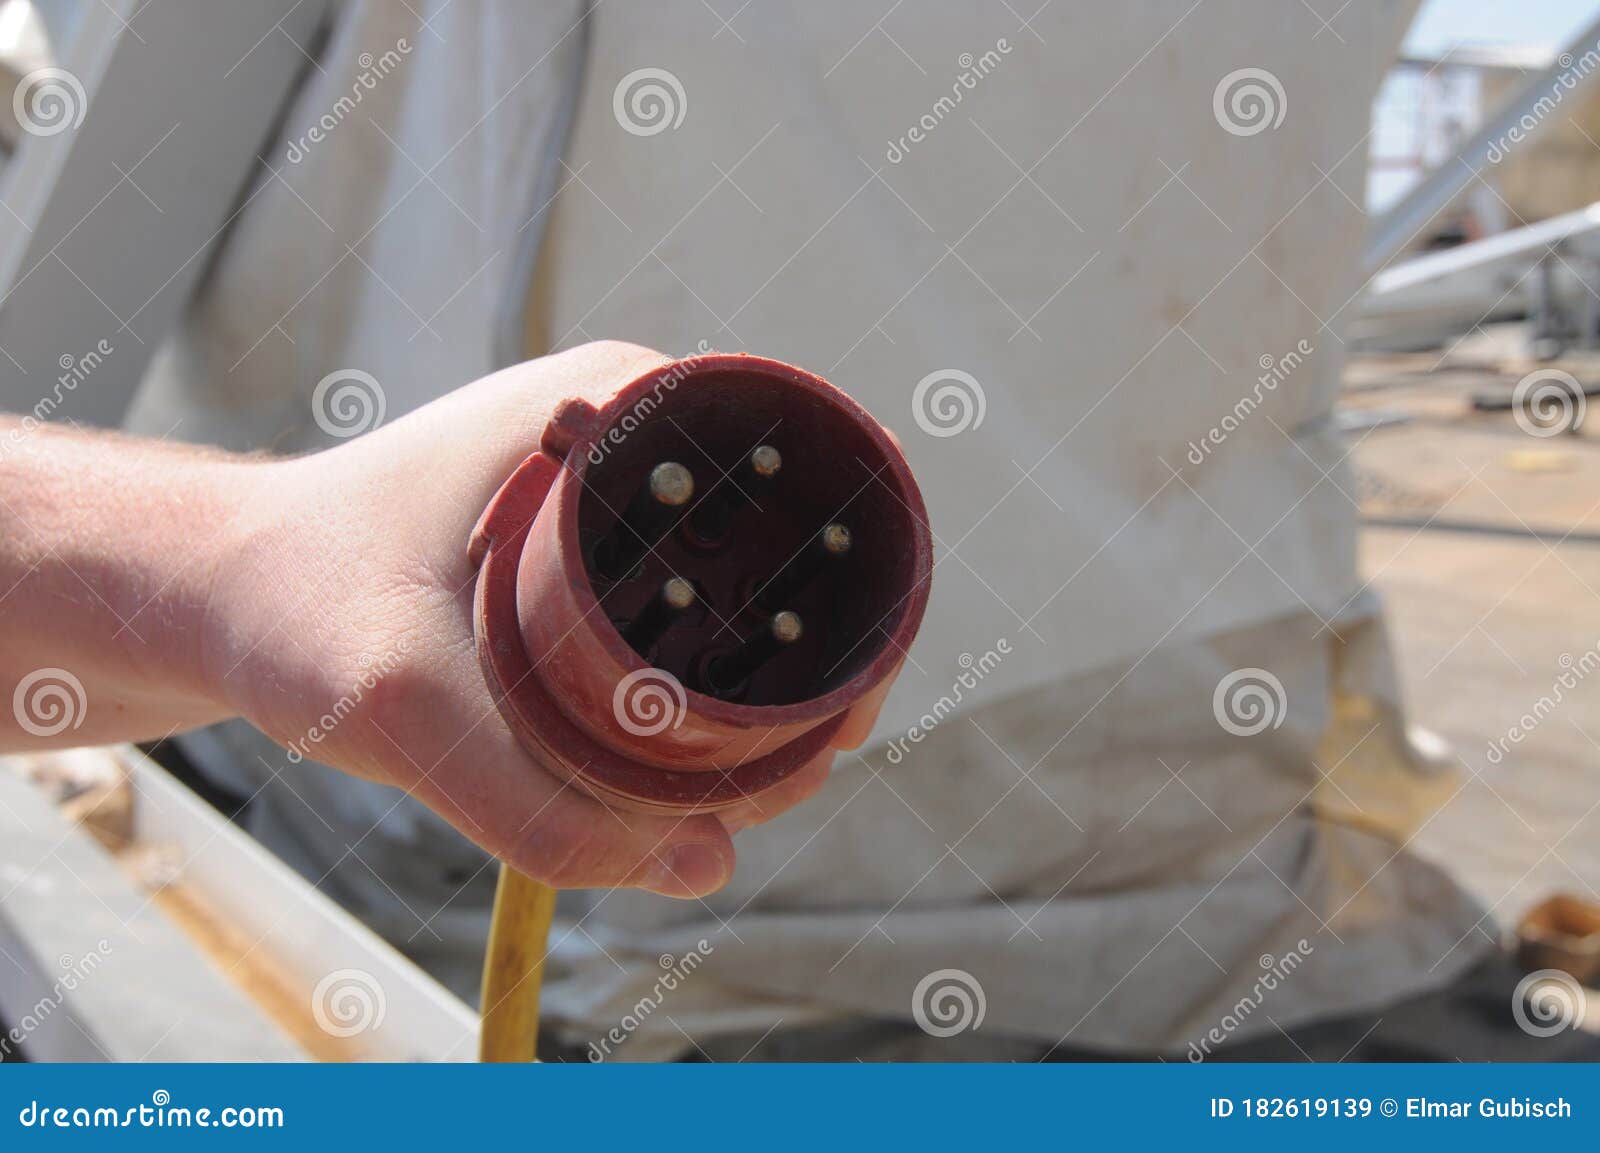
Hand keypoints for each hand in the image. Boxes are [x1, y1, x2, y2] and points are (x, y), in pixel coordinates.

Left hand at [200, 342, 878, 896]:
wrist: (205, 588)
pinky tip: (702, 757)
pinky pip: (687, 607)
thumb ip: (535, 806)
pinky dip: (709, 682)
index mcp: (625, 401)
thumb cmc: (289, 602)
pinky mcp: (580, 540)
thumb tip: (702, 867)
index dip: (857, 598)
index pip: (807, 485)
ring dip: (765, 680)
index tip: (839, 711)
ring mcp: (609, 484)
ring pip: (739, 587)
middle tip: (786, 774)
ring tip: (749, 784)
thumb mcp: (400, 706)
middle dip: (814, 662)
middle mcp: (634, 428)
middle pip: (788, 548)